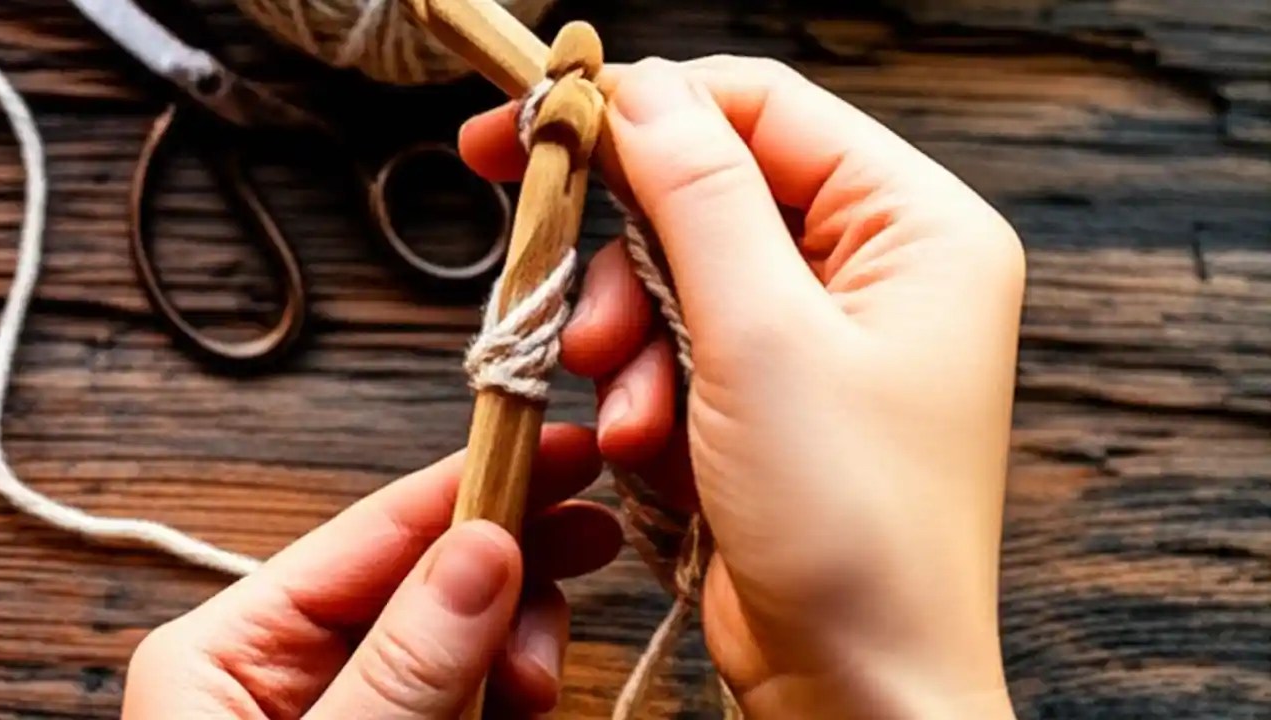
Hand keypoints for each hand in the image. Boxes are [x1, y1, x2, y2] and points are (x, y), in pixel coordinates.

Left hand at [120, 424, 621, 718]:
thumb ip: (406, 664)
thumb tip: (483, 546)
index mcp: (231, 647)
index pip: (374, 532)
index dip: (476, 480)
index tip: (570, 450)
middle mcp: (284, 664)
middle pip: (422, 569)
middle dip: (509, 563)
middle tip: (592, 543)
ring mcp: (346, 706)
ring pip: (459, 628)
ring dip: (516, 640)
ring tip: (540, 683)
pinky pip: (468, 689)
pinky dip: (510, 689)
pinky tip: (532, 701)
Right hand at [459, 56, 1024, 717]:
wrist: (859, 689)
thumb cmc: (853, 527)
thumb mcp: (763, 339)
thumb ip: (698, 196)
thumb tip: (642, 87)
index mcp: (916, 227)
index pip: (764, 108)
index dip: (645, 106)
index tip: (535, 125)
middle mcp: (880, 270)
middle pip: (713, 194)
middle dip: (634, 263)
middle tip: (584, 322)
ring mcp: (825, 336)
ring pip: (681, 279)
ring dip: (632, 345)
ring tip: (632, 419)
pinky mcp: (777, 396)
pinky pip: (682, 350)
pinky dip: (648, 394)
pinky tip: (652, 452)